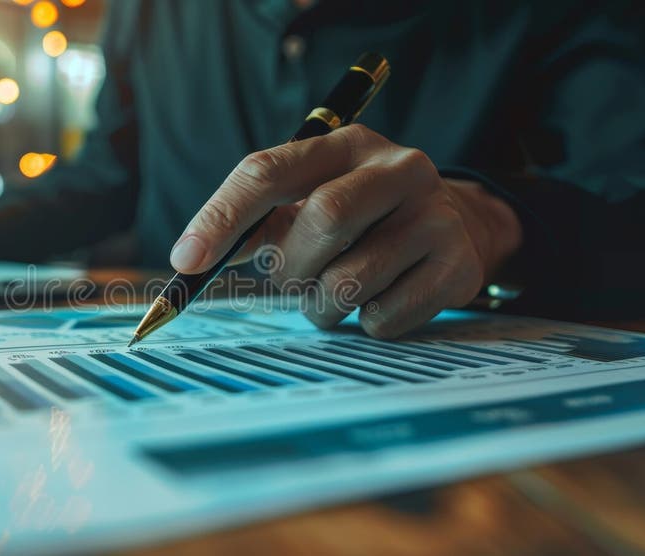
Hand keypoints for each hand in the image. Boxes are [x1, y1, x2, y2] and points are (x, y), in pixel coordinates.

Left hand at [170, 125, 522, 337]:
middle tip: (293, 281)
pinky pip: (384, 319)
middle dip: (291, 268)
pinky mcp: (458, 265)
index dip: (222, 216)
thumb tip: (192, 258)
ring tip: (333, 295)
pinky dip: (364, 324)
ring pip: (350, 282)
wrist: (457, 228)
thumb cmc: (362, 219)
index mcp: (348, 144)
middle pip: (322, 219)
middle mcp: (400, 168)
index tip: (185, 261)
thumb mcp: (313, 200)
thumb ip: (259, 222)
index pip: (271, 169)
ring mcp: (436, 216)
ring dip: (322, 305)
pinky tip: (379, 300)